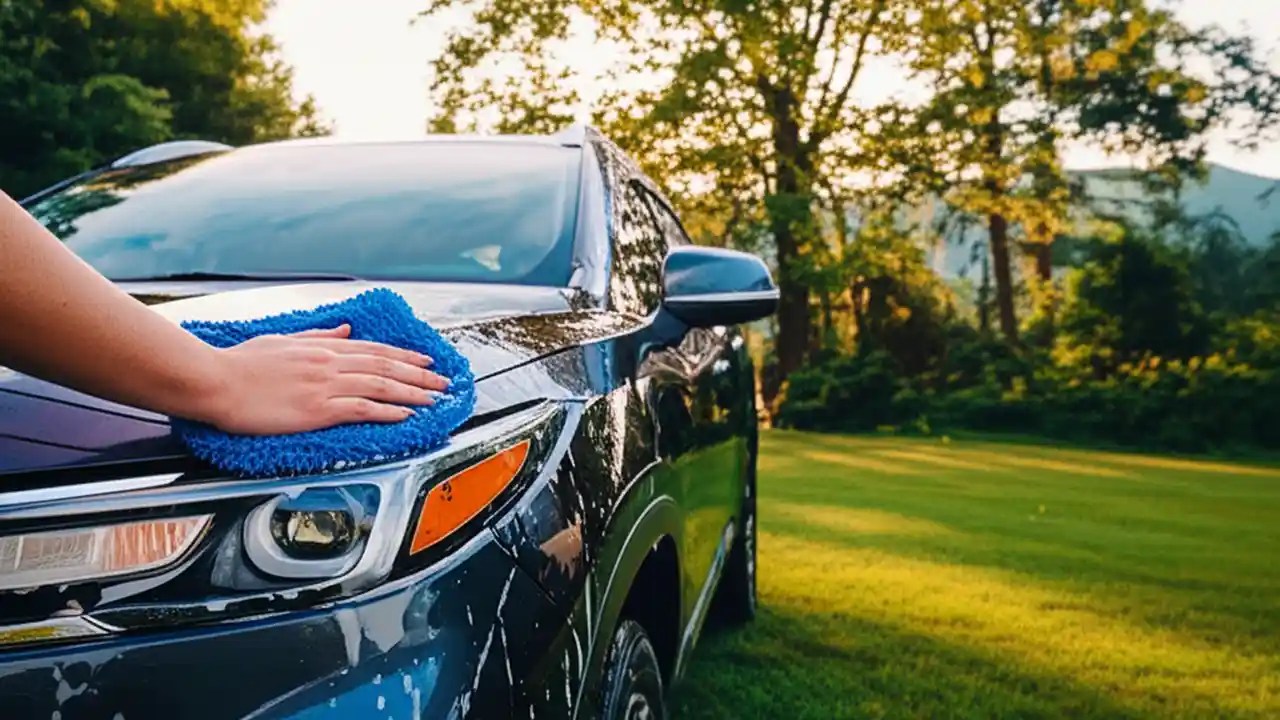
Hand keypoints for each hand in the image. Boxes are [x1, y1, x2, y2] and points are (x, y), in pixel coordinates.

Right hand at [197, 324, 449, 434]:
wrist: (213, 380)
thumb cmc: (239, 364)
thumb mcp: (282, 340)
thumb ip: (318, 337)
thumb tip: (344, 329)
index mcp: (321, 348)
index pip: (374, 349)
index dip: (405, 356)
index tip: (427, 361)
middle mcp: (329, 363)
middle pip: (385, 366)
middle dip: (420, 374)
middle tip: (444, 382)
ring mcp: (324, 385)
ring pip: (381, 385)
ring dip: (413, 393)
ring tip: (435, 399)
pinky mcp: (316, 408)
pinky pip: (361, 408)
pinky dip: (388, 410)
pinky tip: (406, 414)